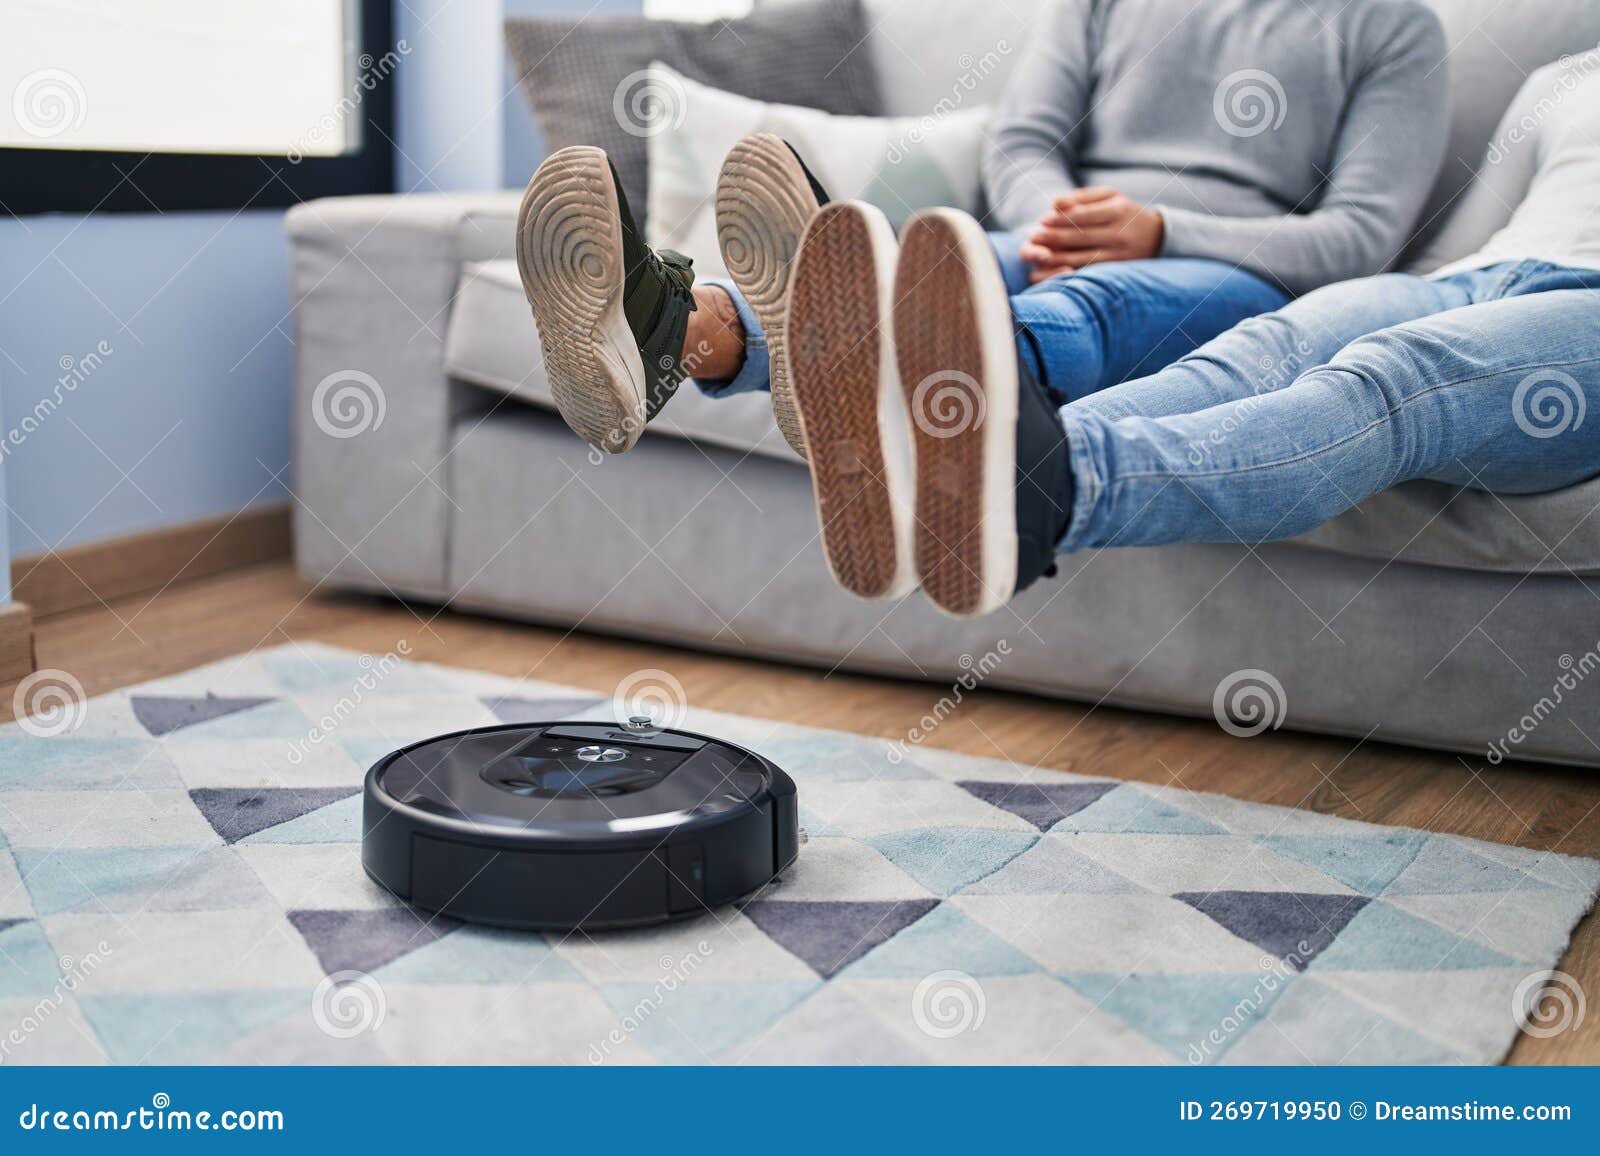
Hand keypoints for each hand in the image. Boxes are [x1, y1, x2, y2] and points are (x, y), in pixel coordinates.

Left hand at [1019, 187, 1164, 282]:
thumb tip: (1054, 203)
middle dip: (1055, 238)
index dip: (1062, 219)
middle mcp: (1121, 233)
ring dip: (1059, 258)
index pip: (1085, 215)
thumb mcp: (1109, 197)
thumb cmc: (1124, 213)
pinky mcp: (1118, 272)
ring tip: (1041, 255)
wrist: (1157, 237)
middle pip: (1083, 237)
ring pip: (1085, 258)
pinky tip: (1055, 270)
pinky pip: (1092, 273)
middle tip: (1034, 237)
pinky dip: (1072, 272)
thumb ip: (1081, 198)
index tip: (1042, 220)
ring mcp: (1121, 255)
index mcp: (1118, 210)